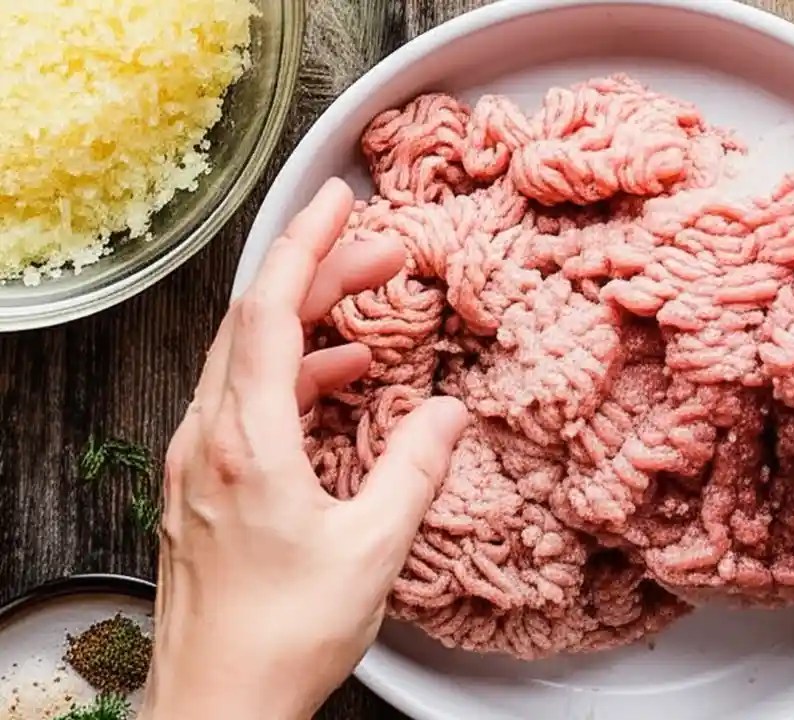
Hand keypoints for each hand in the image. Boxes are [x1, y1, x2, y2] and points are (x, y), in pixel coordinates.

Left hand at [142, 179, 469, 719]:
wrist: (217, 706)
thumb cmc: (284, 636)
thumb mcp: (372, 548)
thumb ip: (415, 468)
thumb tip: (451, 413)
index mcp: (245, 441)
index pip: (267, 310)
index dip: (306, 244)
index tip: (339, 199)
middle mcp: (208, 439)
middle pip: (256, 322)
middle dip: (319, 274)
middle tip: (381, 250)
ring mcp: (198, 463)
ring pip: (247, 360)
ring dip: (307, 325)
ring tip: (369, 313)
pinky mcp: (204, 487)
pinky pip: (244, 402)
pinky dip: (293, 376)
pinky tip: (338, 384)